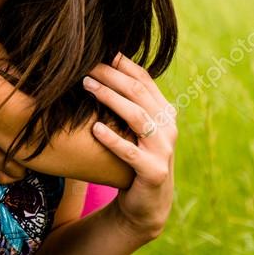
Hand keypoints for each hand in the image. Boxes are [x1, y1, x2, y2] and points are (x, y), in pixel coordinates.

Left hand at [83, 53, 175, 239]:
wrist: (147, 202)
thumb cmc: (135, 156)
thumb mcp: (135, 127)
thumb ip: (129, 101)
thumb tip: (105, 64)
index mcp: (165, 112)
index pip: (144, 80)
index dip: (122, 64)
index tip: (99, 52)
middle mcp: (168, 127)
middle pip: (138, 93)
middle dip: (111, 76)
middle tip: (86, 66)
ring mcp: (163, 150)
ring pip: (137, 116)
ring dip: (110, 98)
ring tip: (87, 86)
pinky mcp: (153, 172)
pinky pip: (131, 152)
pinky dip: (113, 139)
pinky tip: (95, 128)